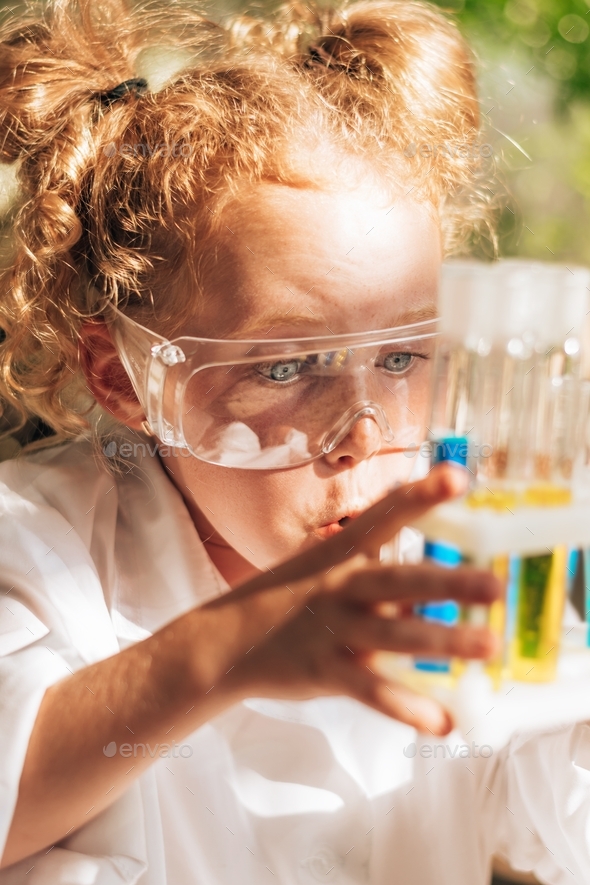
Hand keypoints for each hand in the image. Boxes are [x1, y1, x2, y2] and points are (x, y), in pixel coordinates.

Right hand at [204, 463, 500, 734]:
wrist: (221, 642)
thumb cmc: (283, 601)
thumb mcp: (324, 574)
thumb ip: (379, 582)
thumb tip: (435, 593)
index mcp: (339, 553)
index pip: (384, 517)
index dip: (420, 496)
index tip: (458, 478)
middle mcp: (338, 585)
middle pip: (398, 580)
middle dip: (446, 581)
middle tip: (494, 585)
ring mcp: (331, 628)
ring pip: (395, 635)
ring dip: (444, 642)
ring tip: (489, 645)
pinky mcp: (323, 671)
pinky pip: (371, 691)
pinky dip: (406, 708)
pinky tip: (442, 722)